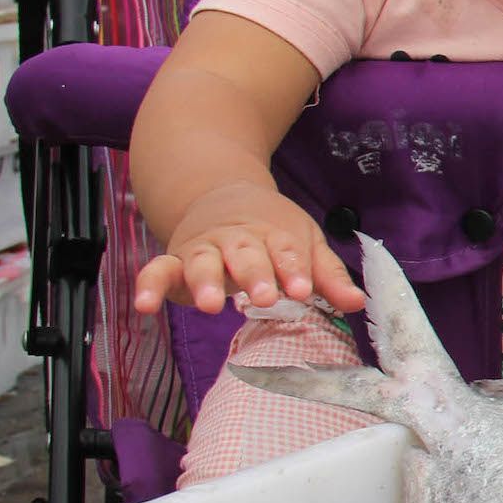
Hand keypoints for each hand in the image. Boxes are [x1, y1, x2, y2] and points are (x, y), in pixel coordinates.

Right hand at [133, 182, 364, 317]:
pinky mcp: (174, 262)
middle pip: (245, 256)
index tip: (302, 290)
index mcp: (273, 235)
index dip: (294, 270)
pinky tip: (144, 306)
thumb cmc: (273, 230)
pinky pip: (156, 270)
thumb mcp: (306, 245)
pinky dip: (148, 285)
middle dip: (254, 275)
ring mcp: (203, 250)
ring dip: (204, 281)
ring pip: (202, 262)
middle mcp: (237, 241)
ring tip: (209, 305)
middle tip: (263, 298)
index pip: (286, 251)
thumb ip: (329, 276)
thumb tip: (358, 303)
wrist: (223, 196)